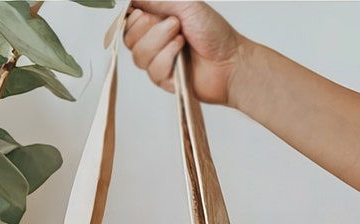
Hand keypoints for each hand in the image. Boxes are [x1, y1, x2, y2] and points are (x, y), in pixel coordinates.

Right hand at [123, 1, 243, 104]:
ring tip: (181, 36)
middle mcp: (155, 41)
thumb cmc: (214, 32)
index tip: (145, 11)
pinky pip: (153, 69)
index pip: (129, 20)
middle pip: (129, 38)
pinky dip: (167, 57)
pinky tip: (181, 52)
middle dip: (149, 28)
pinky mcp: (164, 80)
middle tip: (174, 23)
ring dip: (160, 41)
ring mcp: (158, 61)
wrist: (231, 61)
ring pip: (139, 55)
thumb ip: (158, 0)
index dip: (133, 16)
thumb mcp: (186, 5)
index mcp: (158, 21)